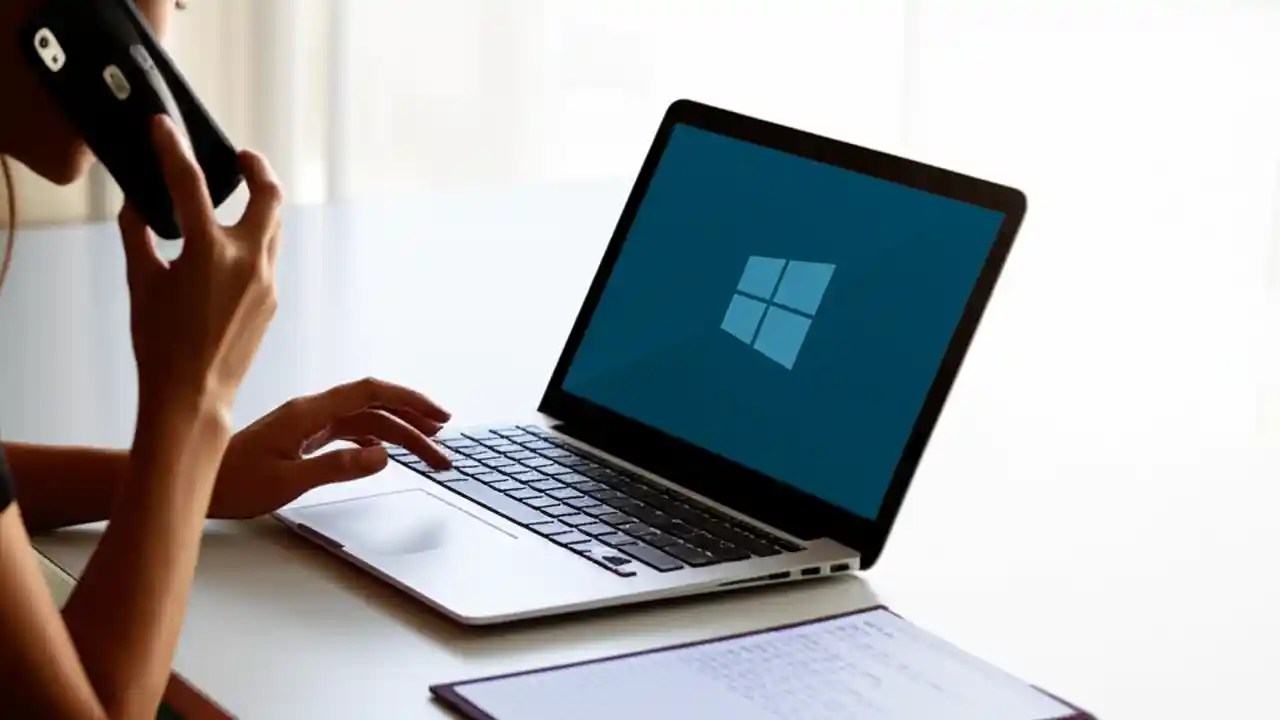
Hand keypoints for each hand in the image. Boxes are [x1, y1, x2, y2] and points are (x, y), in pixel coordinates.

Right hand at [120, 116, 281, 418]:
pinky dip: (252, 243)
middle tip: (240, 158)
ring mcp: (267, 282)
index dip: (173, 149)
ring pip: (273, 228)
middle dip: (256, 168)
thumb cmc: (161, 344)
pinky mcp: (272, 300)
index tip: (164, 128)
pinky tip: (230, 252)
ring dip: (257, 207)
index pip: (190, 184)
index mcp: (210, 252)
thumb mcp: (142, 283)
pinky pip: (267, 258)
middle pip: (269, 195)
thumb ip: (139, 236)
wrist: (194, 396)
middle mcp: (249, 261)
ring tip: (234, 201)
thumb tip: (138, 204)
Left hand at [208, 378, 452, 518]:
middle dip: (414, 422)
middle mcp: (313, 411)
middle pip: (376, 407)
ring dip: (399, 434)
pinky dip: (377, 440)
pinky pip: (351, 431)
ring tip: (429, 453)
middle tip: (444, 444)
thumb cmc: (231, 482)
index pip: (371, 393)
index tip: (438, 416)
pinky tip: (389, 453)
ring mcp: (310, 423)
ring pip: (367, 422)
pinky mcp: (305, 437)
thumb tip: (382, 456)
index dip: (409, 401)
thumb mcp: (288, 480)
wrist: (195, 482)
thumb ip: (338, 466)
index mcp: (310, 412)